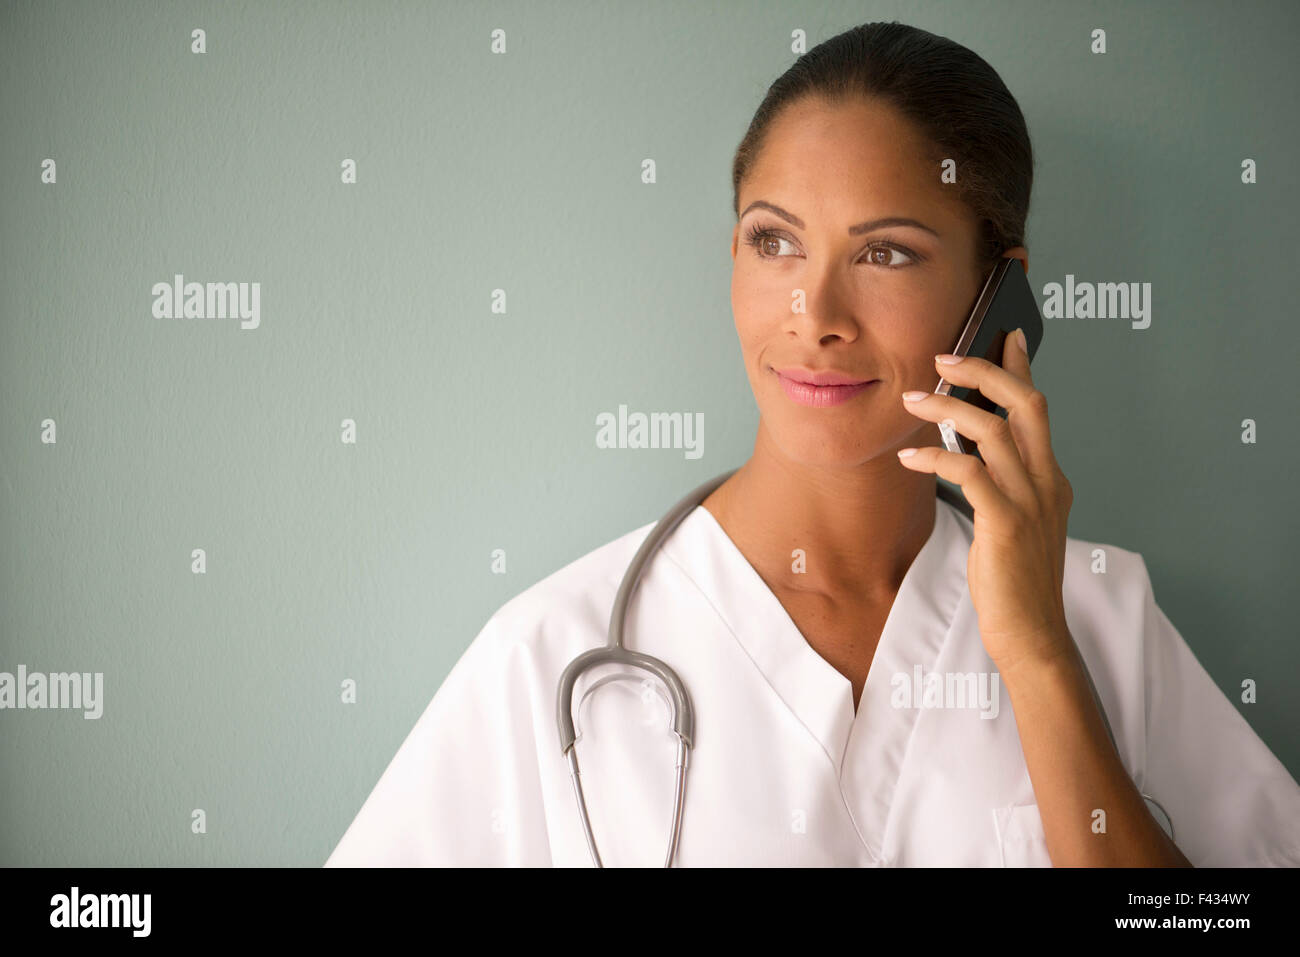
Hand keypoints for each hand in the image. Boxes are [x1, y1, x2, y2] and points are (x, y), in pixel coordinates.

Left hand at [895, 328, 1074, 671]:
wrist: (1032, 635)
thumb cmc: (1014, 581)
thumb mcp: (1015, 523)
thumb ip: (1002, 484)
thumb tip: (970, 451)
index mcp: (1051, 479)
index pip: (1038, 409)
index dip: (1021, 369)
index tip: (1007, 335)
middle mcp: (1047, 483)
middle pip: (1025, 405)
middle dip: (984, 371)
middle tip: (942, 357)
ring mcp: (1030, 502)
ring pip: (992, 431)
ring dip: (947, 409)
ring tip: (912, 401)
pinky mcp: (1006, 525)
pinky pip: (969, 474)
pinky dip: (935, 458)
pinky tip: (909, 457)